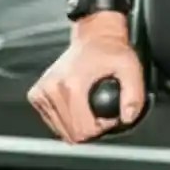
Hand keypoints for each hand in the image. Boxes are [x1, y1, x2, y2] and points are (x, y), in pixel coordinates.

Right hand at [27, 27, 144, 143]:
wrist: (94, 36)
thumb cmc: (110, 50)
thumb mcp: (131, 69)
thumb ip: (134, 95)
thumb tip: (128, 117)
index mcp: (71, 85)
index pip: (84, 129)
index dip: (103, 127)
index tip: (111, 115)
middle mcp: (51, 89)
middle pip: (71, 133)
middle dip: (91, 128)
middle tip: (103, 112)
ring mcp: (41, 92)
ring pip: (60, 131)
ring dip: (78, 125)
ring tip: (91, 108)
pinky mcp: (36, 95)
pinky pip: (52, 122)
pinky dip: (66, 120)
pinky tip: (78, 106)